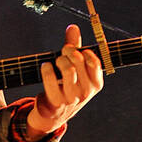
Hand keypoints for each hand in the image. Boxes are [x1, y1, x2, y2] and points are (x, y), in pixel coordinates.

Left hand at [25, 24, 103, 140]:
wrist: (55, 113)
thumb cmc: (68, 85)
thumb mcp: (76, 69)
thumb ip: (75, 47)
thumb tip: (73, 27)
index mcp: (96, 84)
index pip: (94, 62)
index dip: (83, 51)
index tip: (76, 50)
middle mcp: (86, 92)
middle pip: (78, 61)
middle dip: (69, 50)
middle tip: (64, 50)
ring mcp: (71, 98)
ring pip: (67, 69)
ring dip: (59, 60)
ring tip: (57, 61)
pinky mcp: (56, 102)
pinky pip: (51, 79)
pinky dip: (47, 69)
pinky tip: (45, 65)